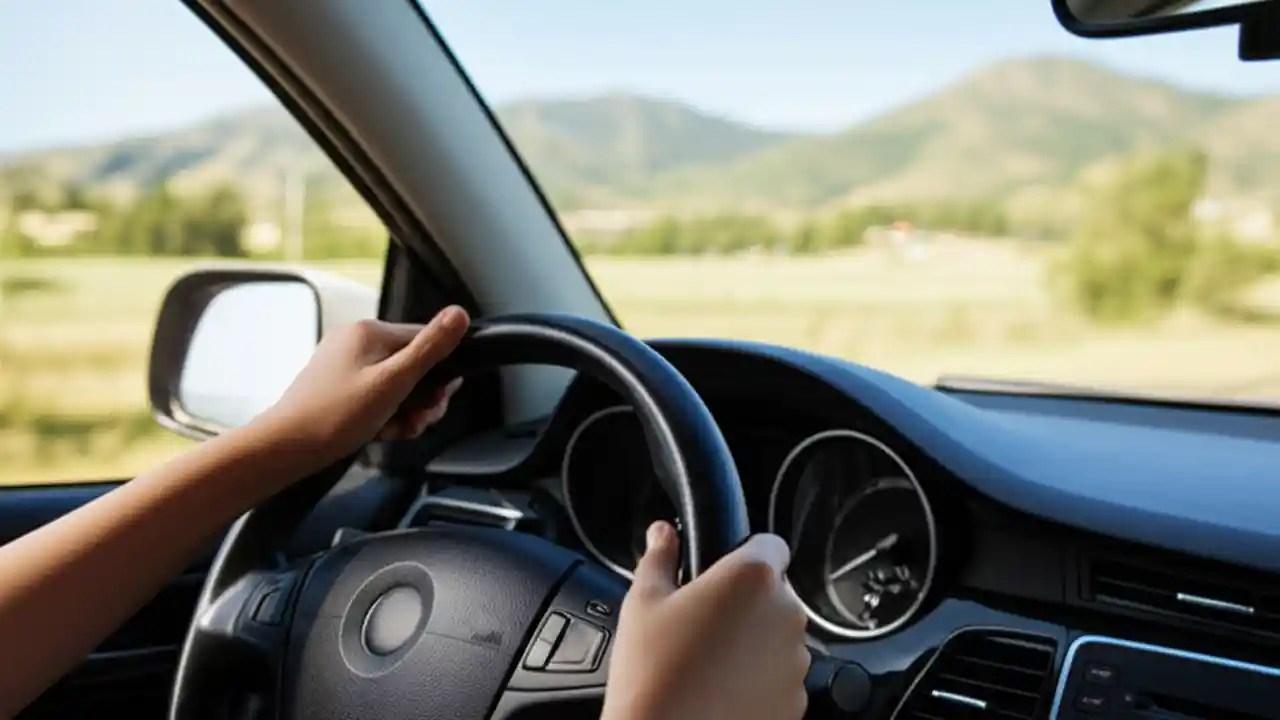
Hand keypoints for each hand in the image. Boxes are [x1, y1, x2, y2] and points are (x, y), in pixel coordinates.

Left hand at [257, 306, 469, 465]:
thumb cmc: (337, 416)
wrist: (285, 448)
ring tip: (395, 431)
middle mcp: (357, 341)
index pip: (426, 340)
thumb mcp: (392, 383)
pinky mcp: (339, 387)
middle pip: (412, 365)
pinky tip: (380, 432)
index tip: (437, 401)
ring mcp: (346, 365)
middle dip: (421, 398)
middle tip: (415, 422)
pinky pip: (377, 396)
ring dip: (405, 411)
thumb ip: (429, 349)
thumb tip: (460, 313)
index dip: (440, 373)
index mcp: (370, 332)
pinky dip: (385, 415)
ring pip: (397, 385)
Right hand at [602, 521, 809, 719]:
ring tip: (710, 660)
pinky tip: (723, 688)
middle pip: (774, 593)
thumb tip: (662, 534)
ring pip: (778, 636)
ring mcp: (796, 661)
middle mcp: (785, 614)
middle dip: (746, 602)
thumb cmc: (652, 673)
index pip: (770, 544)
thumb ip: (659, 557)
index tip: (725, 570)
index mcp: (752, 577)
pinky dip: (760, 679)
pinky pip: (781, 676)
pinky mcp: (796, 700)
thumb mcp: (643, 602)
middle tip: (704, 622)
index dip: (746, 553)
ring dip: (755, 641)